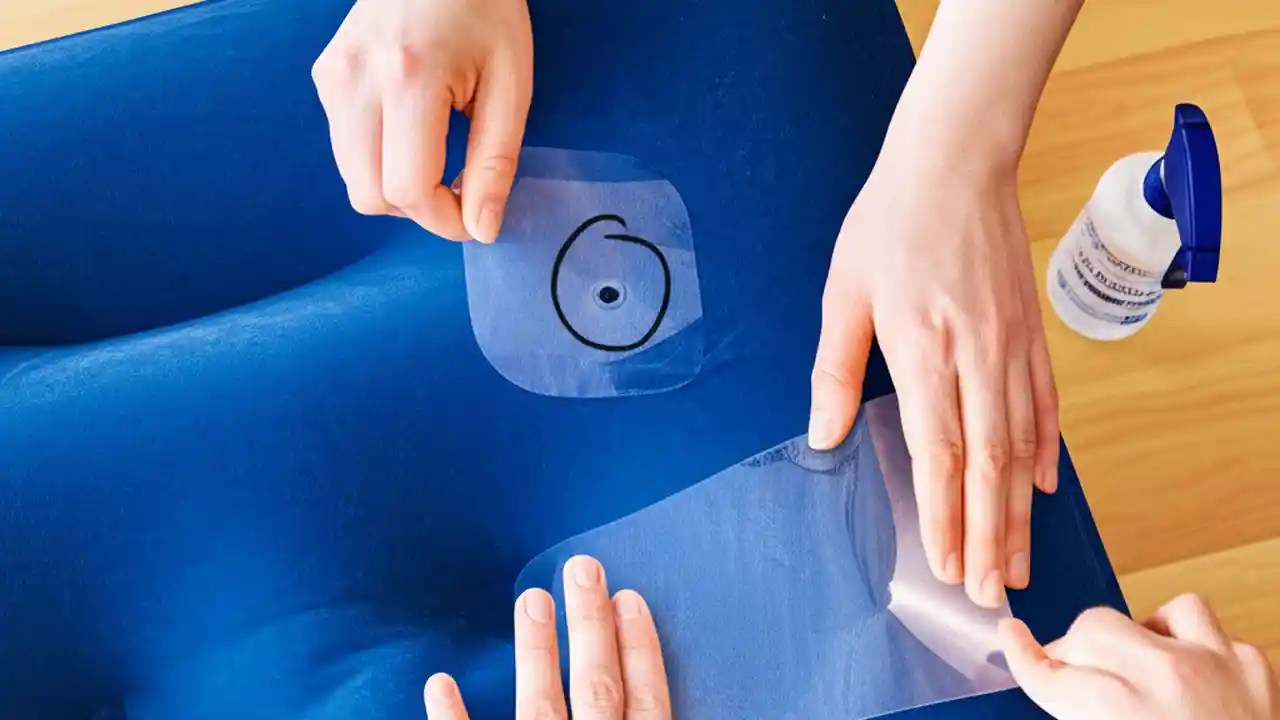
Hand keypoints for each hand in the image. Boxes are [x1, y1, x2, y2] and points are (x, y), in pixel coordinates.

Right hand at [312, 0, 533, 242]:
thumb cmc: (485, 10)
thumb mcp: (511, 86)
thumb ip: (495, 163)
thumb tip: (481, 230)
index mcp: (408, 78)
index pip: (408, 189)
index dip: (444, 220)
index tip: (473, 218)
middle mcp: (357, 80)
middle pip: (370, 195)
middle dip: (418, 209)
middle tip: (457, 190)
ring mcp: (333, 77)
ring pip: (353, 179)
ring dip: (397, 189)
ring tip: (438, 159)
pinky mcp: (326, 77)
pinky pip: (347, 149)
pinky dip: (380, 161)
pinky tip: (412, 135)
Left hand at [424, 555, 671, 719]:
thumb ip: (646, 719)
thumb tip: (651, 695)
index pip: (648, 702)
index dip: (640, 649)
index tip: (629, 597)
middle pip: (597, 690)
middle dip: (591, 626)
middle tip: (582, 569)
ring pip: (539, 709)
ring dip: (536, 651)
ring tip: (531, 599)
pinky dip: (454, 718)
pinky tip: (440, 683)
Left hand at [807, 133, 1057, 608]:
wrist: (954, 162)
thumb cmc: (890, 223)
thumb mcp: (844, 292)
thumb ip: (835, 369)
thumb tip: (823, 436)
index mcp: (925, 349)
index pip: (939, 452)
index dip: (946, 516)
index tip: (947, 567)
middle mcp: (978, 356)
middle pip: (989, 464)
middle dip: (990, 536)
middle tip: (991, 594)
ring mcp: (1013, 346)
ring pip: (1022, 445)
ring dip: (1020, 511)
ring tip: (1019, 562)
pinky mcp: (1032, 332)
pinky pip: (1045, 405)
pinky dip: (1044, 451)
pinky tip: (1040, 487)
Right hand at [1001, 595, 1278, 718]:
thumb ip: (1077, 711)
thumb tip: (1053, 682)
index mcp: (1117, 710)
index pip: (1050, 672)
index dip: (1024, 657)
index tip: (1014, 641)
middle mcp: (1165, 678)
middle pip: (1093, 629)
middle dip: (1076, 653)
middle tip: (1077, 680)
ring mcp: (1215, 668)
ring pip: (1157, 613)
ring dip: (1140, 636)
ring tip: (1137, 664)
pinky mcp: (1253, 669)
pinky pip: (1212, 629)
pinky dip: (1194, 645)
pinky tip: (1186, 670)